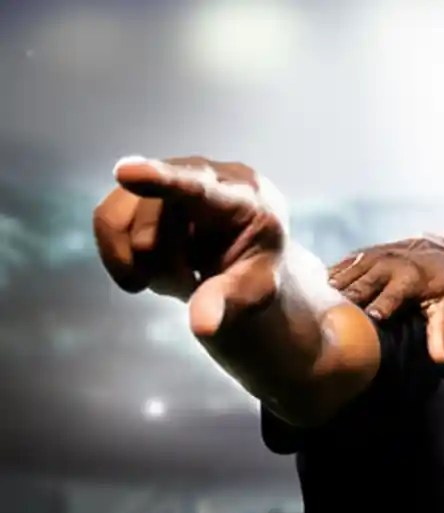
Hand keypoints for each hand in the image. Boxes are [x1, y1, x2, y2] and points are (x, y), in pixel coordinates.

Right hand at [92, 156, 286, 337]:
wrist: (243, 251)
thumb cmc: (254, 268)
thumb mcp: (255, 290)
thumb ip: (228, 303)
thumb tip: (201, 326)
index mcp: (246, 198)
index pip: (199, 188)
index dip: (161, 180)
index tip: (125, 173)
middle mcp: (206, 174)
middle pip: (153, 221)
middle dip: (167, 266)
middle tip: (193, 281)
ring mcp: (169, 175)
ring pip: (122, 220)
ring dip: (144, 262)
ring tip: (180, 272)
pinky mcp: (140, 189)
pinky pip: (107, 220)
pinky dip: (121, 256)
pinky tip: (151, 268)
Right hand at [328, 232, 443, 363]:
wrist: (434, 249)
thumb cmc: (440, 284)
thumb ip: (440, 333)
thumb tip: (439, 360)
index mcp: (410, 278)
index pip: (392, 295)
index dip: (380, 305)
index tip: (369, 318)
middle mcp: (388, 265)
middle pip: (363, 284)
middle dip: (349, 298)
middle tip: (333, 315)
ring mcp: (372, 257)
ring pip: (348, 274)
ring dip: (335, 289)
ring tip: (319, 306)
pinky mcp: (361, 254)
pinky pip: (341, 265)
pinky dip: (331, 278)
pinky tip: (316, 292)